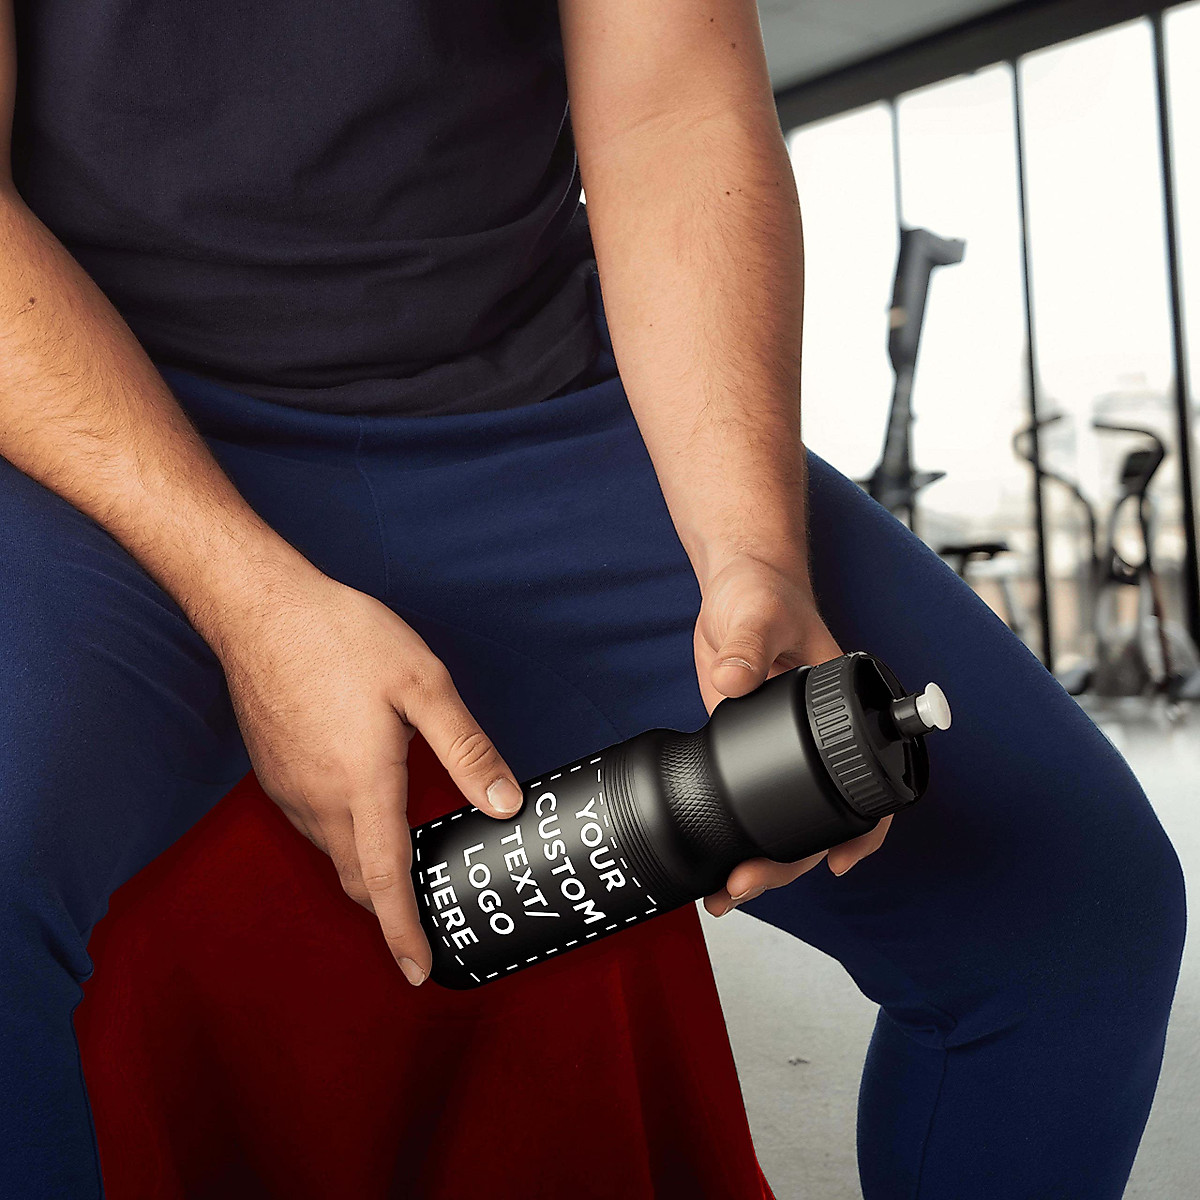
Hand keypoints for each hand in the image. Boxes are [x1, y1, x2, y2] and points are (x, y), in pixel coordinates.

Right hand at [211, 560, 524, 985]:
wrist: (261, 607)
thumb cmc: (344, 638)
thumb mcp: (424, 685)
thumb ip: (466, 750)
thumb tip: (504, 804)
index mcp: (362, 785)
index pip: (385, 881)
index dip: (403, 931)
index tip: (419, 972)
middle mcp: (318, 800)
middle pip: (354, 877)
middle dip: (386, 906)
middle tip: (422, 915)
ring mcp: (288, 788)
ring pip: (329, 852)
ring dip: (363, 869)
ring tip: (400, 858)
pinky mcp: (272, 771)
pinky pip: (310, 823)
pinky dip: (341, 835)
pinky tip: (362, 805)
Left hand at [692, 553, 891, 916]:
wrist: (735, 581)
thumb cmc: (763, 589)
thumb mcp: (758, 616)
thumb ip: (747, 647)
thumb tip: (733, 679)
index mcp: (846, 706)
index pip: (873, 775)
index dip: (865, 828)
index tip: (839, 861)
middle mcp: (820, 734)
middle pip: (820, 814)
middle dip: (790, 859)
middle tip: (749, 883)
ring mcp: (782, 742)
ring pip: (785, 816)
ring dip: (764, 857)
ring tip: (728, 893)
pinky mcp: (746, 741)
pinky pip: (750, 795)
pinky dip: (737, 829)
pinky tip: (716, 860)